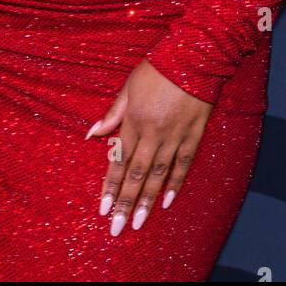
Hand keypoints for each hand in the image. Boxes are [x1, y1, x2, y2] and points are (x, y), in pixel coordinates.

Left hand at [85, 59, 211, 235]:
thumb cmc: (157, 69)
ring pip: (158, 174)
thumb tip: (92, 133)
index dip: (110, 186)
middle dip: (125, 202)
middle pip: (136, 174)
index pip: (119, 160)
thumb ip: (112, 113)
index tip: (102, 209)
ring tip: (138, 222)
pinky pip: (183, 164)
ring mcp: (174, 136)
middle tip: (116, 228)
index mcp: (134, 121)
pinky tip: (167, 202)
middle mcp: (152, 133)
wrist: (194, 57)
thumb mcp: (129, 86)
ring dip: (148, 201)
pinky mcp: (193, 135)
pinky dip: (175, 183)